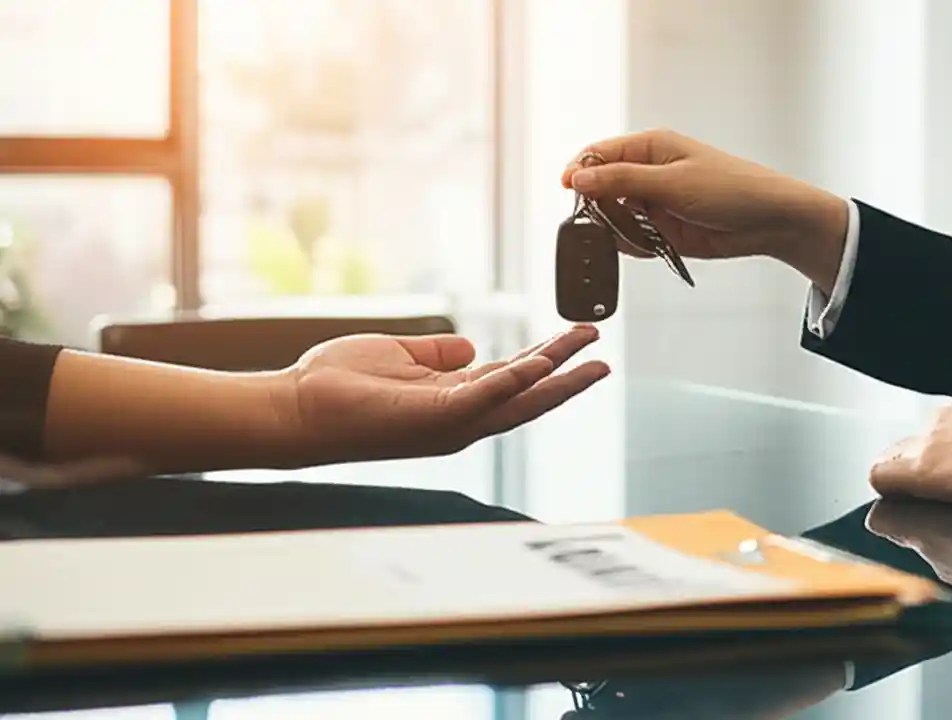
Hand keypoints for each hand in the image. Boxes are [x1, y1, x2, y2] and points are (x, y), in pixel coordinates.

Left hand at [278, 326, 609, 465]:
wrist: (293, 409)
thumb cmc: (335, 386)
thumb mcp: (397, 354)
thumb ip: (436, 352)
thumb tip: (469, 346)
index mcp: (452, 400)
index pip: (511, 380)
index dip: (547, 362)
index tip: (577, 342)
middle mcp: (459, 417)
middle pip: (527, 395)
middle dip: (567, 375)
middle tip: (602, 354)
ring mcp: (448, 422)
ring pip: (516, 399)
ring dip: (555, 377)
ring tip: (589, 356)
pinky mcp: (432, 418)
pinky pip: (482, 397)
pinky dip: (512, 381)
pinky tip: (539, 363)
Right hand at [561, 129, 849, 293]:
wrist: (769, 221)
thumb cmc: (731, 188)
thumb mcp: (672, 181)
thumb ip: (622, 181)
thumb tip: (578, 178)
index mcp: (650, 148)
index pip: (598, 154)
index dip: (578, 172)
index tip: (566, 190)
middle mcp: (648, 173)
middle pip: (601, 189)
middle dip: (597, 208)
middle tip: (602, 223)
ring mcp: (655, 203)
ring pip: (614, 218)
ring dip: (616, 231)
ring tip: (636, 237)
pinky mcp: (663, 231)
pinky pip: (633, 239)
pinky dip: (634, 247)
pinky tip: (651, 247)